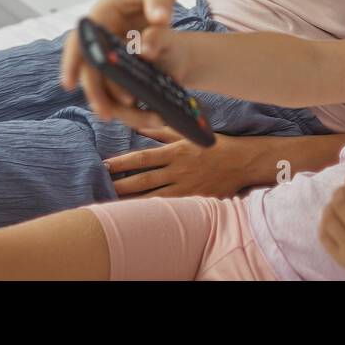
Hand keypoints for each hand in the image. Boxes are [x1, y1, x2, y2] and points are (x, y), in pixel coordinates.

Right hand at [60, 0, 181, 126]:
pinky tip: (134, 110)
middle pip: (90, 66)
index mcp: (101, 14)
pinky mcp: (122, 56)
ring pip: (102, 77)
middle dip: (94, 90)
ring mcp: (110, 46)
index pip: (81, 40)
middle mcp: (101, 34)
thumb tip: (160, 20)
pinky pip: (117, 78)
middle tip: (104, 114)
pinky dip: (122, 93)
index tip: (67, 84)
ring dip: (108, 97)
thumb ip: (158, 2)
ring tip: (121, 117)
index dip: (72, 62)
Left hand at [103, 127, 254, 198]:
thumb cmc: (213, 146)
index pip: (143, 157)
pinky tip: (141, 218)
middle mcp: (178, 170)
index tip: (105, 165)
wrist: (242, 162)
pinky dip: (155, 212)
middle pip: (144, 180)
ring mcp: (186, 187)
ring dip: (133, 202)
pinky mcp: (194, 200)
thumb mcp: (188, 135)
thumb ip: (163, 131)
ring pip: (154, 198)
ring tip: (114, 207)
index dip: (122, 162)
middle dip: (121, 185)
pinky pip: (171, 208)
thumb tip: (140, 126)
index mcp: (175, 151)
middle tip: (102, 188)